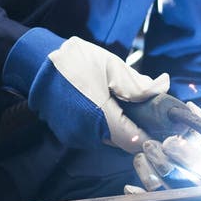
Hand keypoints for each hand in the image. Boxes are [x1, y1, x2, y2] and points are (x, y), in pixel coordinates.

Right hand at [28, 37, 170, 151]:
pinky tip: (104, 103)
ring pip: (108, 137)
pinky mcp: (67, 133)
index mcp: (100, 118)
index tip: (163, 126)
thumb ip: (138, 84)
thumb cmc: (75, 61)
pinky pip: (93, 133)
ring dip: (118, 124)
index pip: (134, 140)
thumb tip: (163, 87)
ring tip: (122, 100)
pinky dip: (103, 123)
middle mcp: (87, 134)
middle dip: (135, 126)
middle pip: (122, 139)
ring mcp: (74, 136)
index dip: (150, 135)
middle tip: (145, 106)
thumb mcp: (112, 66)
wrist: (37, 62)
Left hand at [125, 102, 200, 192]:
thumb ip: (200, 128)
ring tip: (140, 157)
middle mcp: (200, 190)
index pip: (200, 164)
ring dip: (146, 170)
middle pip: (177, 177)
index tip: (169, 141)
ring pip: (159, 189)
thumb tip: (189, 107)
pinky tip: (130, 187)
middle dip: (159, 158)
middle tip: (149, 144)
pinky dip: (137, 195)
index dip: (183, 152)